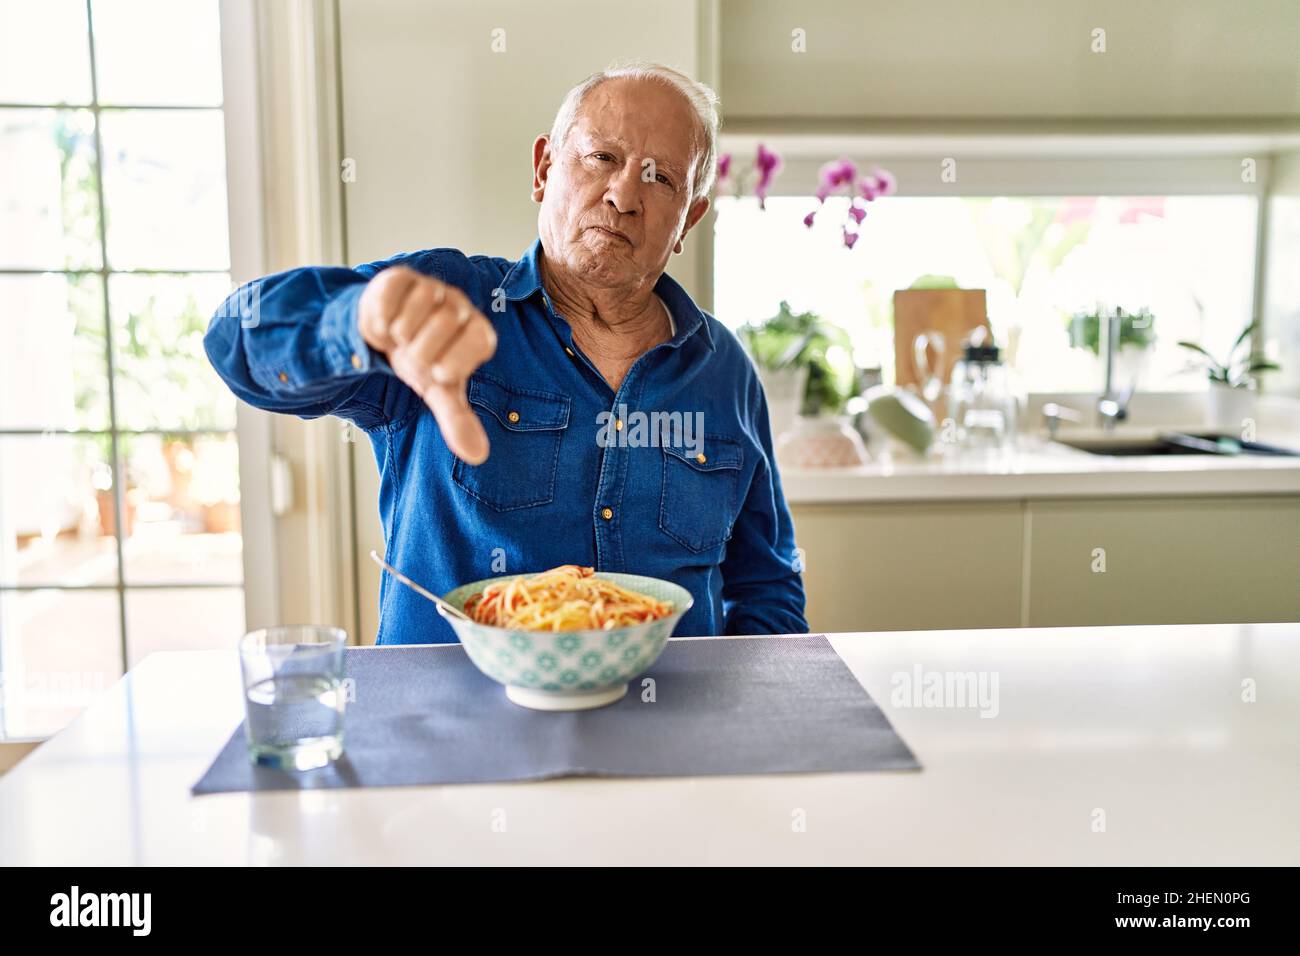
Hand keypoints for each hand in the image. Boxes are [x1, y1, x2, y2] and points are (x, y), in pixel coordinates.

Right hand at [357, 266, 496, 463]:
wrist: (382, 335)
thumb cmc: (418, 361)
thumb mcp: (438, 392)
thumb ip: (458, 420)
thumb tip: (477, 455)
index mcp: (478, 331)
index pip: (480, 341)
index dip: (451, 363)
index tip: (436, 371)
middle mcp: (460, 305)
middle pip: (444, 325)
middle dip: (418, 353)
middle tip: (412, 355)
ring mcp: (431, 287)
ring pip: (415, 315)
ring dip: (399, 335)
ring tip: (400, 338)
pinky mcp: (401, 277)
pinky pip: (391, 297)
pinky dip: (382, 318)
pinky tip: (385, 323)